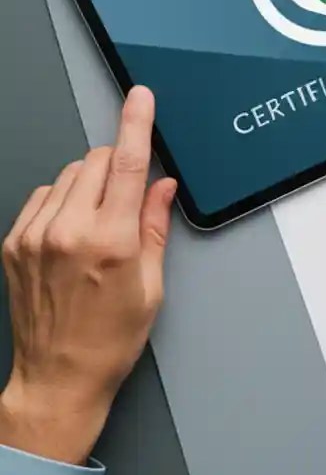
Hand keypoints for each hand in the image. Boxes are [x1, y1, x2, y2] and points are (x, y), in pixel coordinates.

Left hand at [0, 86, 175, 464]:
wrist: (59, 375)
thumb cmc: (109, 339)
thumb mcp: (151, 286)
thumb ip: (155, 227)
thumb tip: (162, 188)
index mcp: (111, 242)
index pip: (129, 165)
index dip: (136, 124)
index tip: (139, 99)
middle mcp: (68, 232)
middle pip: (98, 162)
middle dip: (119, 166)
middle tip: (130, 197)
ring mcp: (35, 236)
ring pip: (69, 176)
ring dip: (90, 184)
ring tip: (99, 225)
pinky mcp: (14, 243)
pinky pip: (41, 197)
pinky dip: (61, 201)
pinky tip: (72, 232)